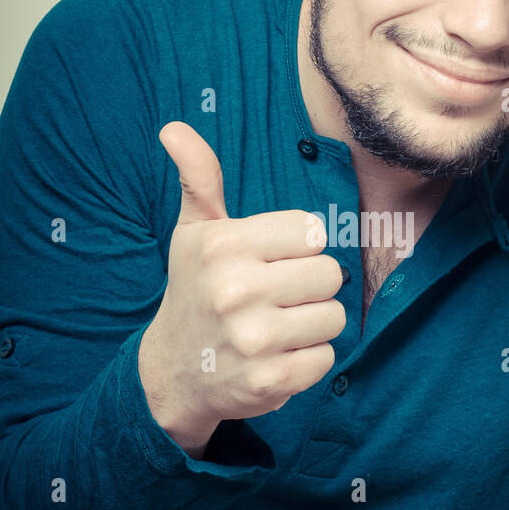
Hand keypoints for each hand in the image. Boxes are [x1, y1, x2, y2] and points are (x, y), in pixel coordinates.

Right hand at [138, 121, 344, 455]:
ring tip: (276, 327)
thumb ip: (199, 180)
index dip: (298, 247)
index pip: (312, 231)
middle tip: (275, 298)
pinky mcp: (270, 381)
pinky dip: (308, 360)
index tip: (270, 262)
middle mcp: (235, 290)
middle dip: (310, 287)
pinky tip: (275, 357)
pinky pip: (327, 357)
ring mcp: (253, 339)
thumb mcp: (193, 234)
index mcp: (223, 245)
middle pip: (330, 274)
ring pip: (334, 317)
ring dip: (313, 324)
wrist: (174, 372)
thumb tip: (174, 128)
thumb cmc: (196, 291)